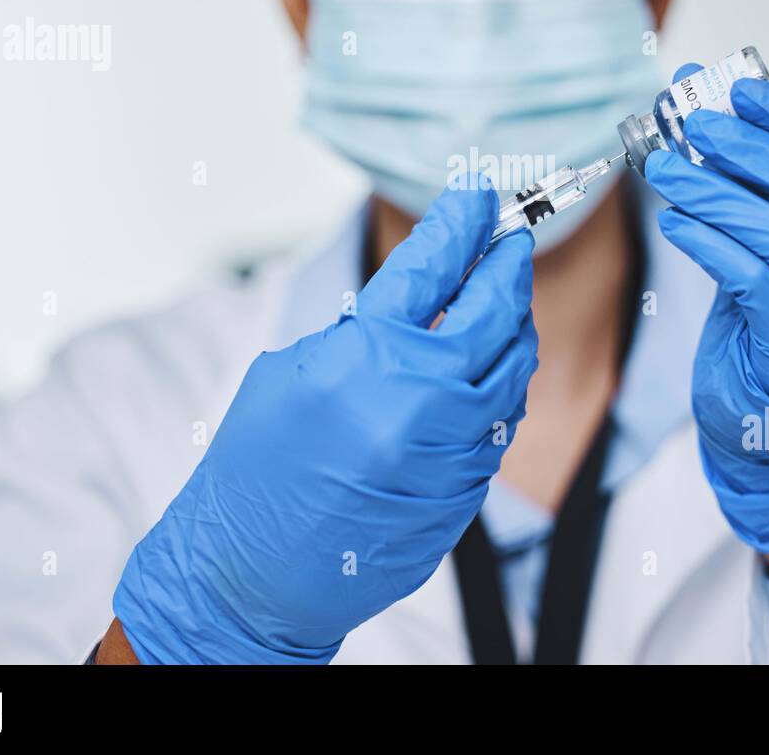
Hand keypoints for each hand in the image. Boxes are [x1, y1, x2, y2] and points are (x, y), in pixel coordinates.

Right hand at [113, 184, 537, 663]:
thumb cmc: (255, 470)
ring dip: (515, 324)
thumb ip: (360, 331)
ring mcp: (451, 447)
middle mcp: (420, 397)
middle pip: (492, 308)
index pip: (431, 265)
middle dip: (506, 263)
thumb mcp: (291, 373)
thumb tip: (420, 299)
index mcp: (365, 355)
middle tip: (511, 239)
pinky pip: (502, 421)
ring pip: (513, 367)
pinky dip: (504, 384)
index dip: (460, 221)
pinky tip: (495, 367)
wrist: (253, 574)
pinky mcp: (465, 488)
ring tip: (508, 299)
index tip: (475, 195)